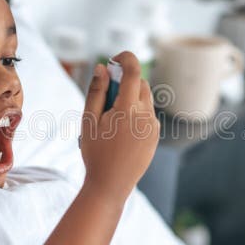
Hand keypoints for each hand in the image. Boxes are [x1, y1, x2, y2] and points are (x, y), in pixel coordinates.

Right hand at [80, 51, 159, 201]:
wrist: (111, 185)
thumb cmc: (95, 152)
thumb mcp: (89, 120)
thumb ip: (96, 91)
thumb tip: (102, 67)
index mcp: (128, 109)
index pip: (133, 71)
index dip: (125, 58)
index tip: (114, 59)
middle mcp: (146, 115)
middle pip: (140, 84)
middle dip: (125, 82)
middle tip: (106, 96)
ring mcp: (153, 126)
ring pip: (145, 99)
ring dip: (130, 98)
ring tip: (111, 119)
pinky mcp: (155, 135)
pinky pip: (147, 114)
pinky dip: (136, 112)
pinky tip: (121, 131)